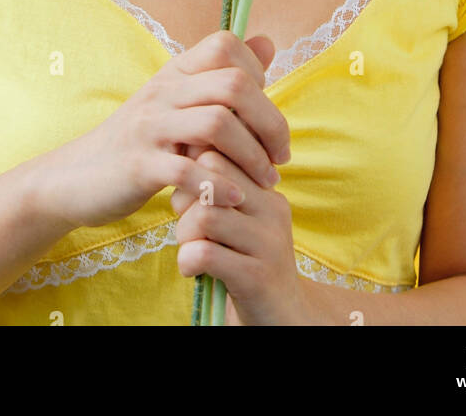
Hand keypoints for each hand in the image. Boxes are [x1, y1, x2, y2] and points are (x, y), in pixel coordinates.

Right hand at [30, 31, 290, 232]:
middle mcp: (164, 91)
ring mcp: (150, 127)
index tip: (265, 112)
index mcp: (175, 72)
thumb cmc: (139, 140)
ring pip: (216, 124)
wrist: (75, 176)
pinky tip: (233, 198)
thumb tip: (267, 42)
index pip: (226, 46)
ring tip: (265, 181)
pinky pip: (187, 169)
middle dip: (270, 121)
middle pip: (233, 85)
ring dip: (251, 156)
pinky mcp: (138, 165)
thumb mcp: (177, 100)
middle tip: (281, 155)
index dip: (257, 73)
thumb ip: (221, 76)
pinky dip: (218, 185)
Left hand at [172, 135, 311, 326]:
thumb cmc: (247, 261)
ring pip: (205, 215)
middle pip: (209, 176)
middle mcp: (273, 210)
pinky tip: (192, 269)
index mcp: (268, 190)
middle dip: (184, 199)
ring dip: (184, 234)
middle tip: (185, 222)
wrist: (282, 316)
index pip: (218, 152)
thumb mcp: (241, 220)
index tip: (189, 197)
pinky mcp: (257, 276)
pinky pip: (205, 253)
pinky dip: (187, 261)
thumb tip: (183, 150)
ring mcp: (268, 243)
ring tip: (189, 247)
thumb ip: (219, 188)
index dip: (191, 172)